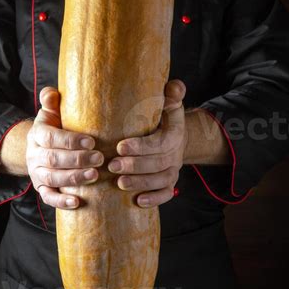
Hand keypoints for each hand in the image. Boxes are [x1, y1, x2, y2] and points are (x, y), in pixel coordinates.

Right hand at [26, 86, 104, 209]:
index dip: (70, 141)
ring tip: (94, 175)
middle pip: (53, 159)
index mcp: (37, 135)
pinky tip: (77, 202)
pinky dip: (61, 202)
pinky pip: (48, 198)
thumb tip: (51, 92)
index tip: (91, 141)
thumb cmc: (54, 128)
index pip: (50, 138)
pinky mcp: (41, 189)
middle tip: (99, 158)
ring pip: (52, 179)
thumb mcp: (51, 113)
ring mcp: (37, 174)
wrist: (39, 150)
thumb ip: (51, 101)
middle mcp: (34, 155)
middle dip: (77, 160)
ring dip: (73, 178)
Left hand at [107, 80, 187, 207]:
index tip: (119, 146)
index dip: (140, 147)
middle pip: (157, 163)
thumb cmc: (163, 119)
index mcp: (173, 134)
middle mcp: (175, 154)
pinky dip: (154, 199)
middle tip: (112, 166)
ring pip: (161, 180)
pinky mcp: (169, 183)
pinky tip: (138, 202)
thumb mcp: (169, 104)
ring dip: (140, 183)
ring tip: (119, 183)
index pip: (159, 142)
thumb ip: (172, 94)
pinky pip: (166, 194)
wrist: (176, 137)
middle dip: (134, 166)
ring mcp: (173, 170)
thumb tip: (174, 86)